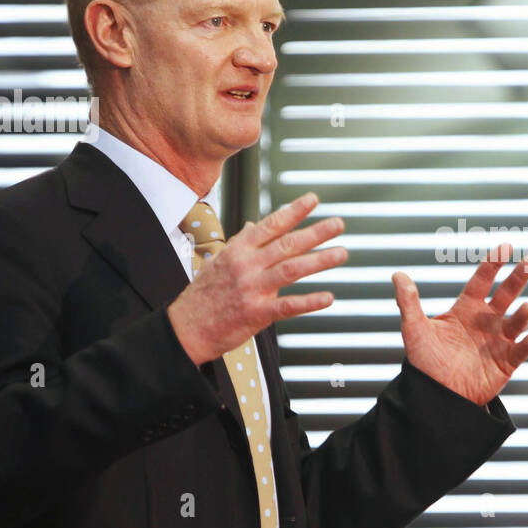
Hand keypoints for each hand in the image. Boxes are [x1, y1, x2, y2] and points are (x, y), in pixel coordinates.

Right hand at [168, 192, 346, 364]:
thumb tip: (251, 226)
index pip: (270, 225)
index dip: (293, 211)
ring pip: (291, 269)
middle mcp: (246, 265)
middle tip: (338, 223)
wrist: (186, 328)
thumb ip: (240, 244)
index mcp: (238, 250)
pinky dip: (309, 301)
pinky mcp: (256, 313)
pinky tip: (328, 297)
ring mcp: (251, 288)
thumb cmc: (205, 294)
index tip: (313, 199)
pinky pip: (287, 305)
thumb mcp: (219, 261)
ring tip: (342, 253)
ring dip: (320, 261)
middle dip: (315, 232)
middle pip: (286, 244)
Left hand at [392, 242, 527, 405]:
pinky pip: (520, 351)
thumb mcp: (414, 330)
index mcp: (467, 308)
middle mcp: (486, 321)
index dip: (493, 263)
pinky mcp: (506, 363)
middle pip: (507, 293)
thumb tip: (397, 274)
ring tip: (526, 308)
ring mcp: (498, 341)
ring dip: (523, 314)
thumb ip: (408, 303)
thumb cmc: (425, 362)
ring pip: (516, 322)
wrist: (436, 396)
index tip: (506, 247)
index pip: (483, 280)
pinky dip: (527, 344)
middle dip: (520, 277)